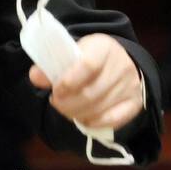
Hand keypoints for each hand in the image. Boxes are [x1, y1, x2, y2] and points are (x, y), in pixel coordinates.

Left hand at [28, 33, 143, 131]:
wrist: (119, 61)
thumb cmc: (89, 57)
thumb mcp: (71, 53)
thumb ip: (52, 64)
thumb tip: (35, 77)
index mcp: (103, 47)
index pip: (87, 66)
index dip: (67, 82)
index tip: (55, 90)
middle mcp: (121, 66)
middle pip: (91, 93)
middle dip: (67, 103)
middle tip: (56, 103)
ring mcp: (131, 86)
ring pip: (99, 109)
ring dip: (76, 114)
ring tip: (66, 109)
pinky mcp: (135, 103)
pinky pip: (113, 120)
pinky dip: (93, 123)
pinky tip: (83, 118)